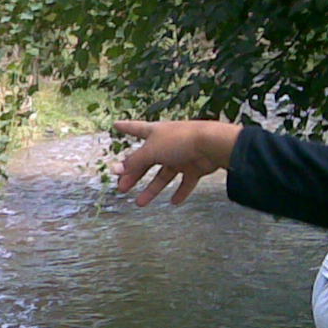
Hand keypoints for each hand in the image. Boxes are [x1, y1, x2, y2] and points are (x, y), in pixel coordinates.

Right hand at [112, 120, 241, 205]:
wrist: (212, 145)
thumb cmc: (179, 141)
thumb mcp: (151, 151)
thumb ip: (133, 162)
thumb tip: (115, 170)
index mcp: (155, 133)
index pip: (136, 129)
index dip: (125, 127)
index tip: (116, 125)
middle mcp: (167, 144)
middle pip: (146, 161)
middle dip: (133, 174)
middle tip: (122, 187)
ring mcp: (181, 156)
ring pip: (163, 175)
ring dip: (152, 188)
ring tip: (140, 203)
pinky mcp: (195, 167)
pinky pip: (185, 182)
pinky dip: (180, 192)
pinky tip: (173, 202)